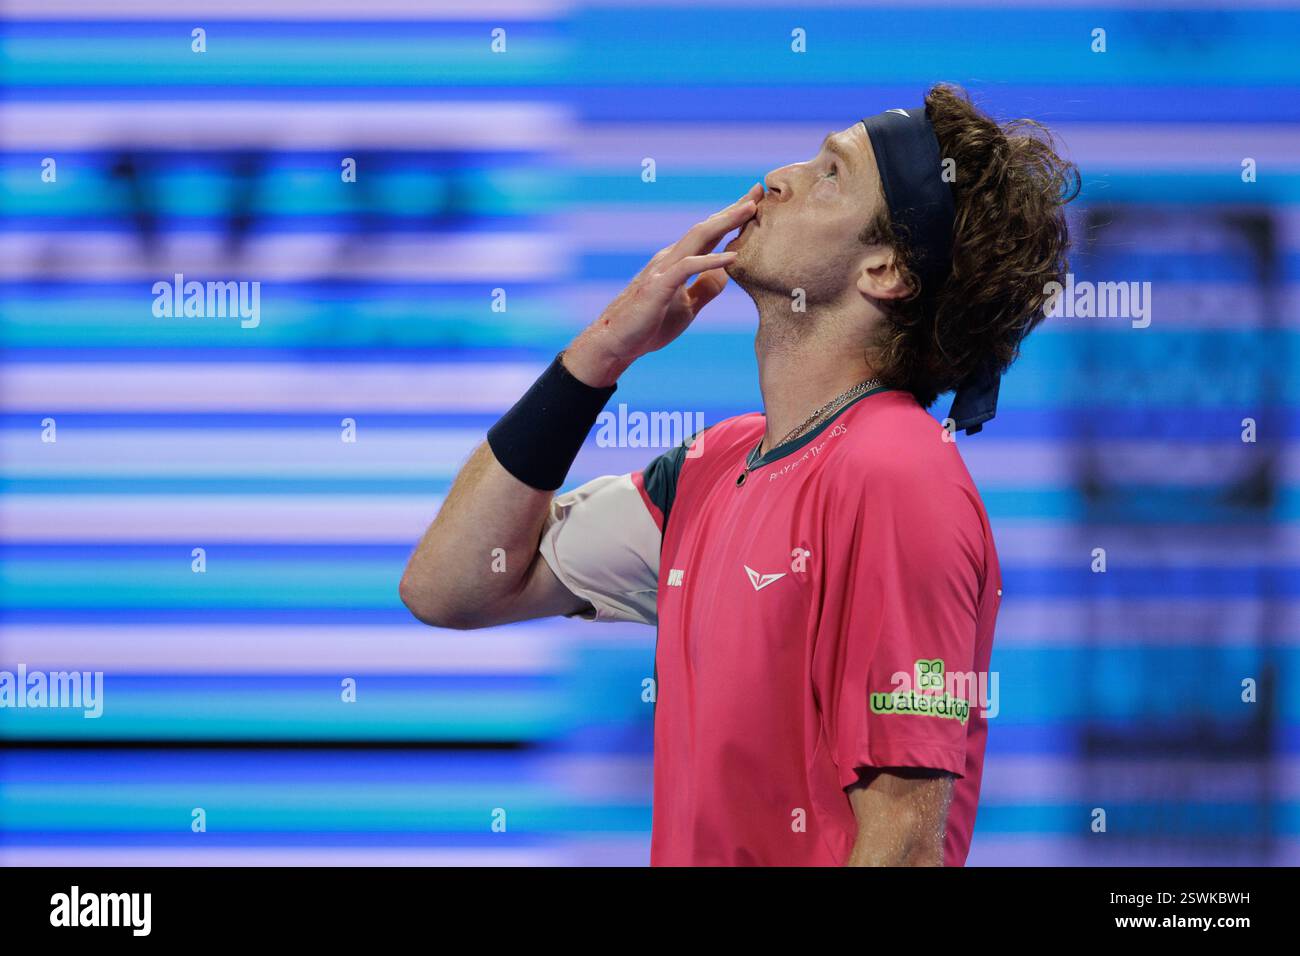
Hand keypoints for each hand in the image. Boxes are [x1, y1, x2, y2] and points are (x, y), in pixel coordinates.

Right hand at [566, 184, 761, 383]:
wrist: (616, 344)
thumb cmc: (649, 326)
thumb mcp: (687, 307)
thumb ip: (705, 288)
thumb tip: (726, 272)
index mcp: (679, 262)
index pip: (710, 235)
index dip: (733, 218)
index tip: (756, 202)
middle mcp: (671, 258)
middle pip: (707, 228)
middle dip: (733, 209)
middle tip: (759, 190)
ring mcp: (663, 269)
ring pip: (698, 238)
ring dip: (725, 223)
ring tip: (750, 210)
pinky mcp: (659, 286)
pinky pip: (687, 268)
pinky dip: (711, 260)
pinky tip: (733, 256)